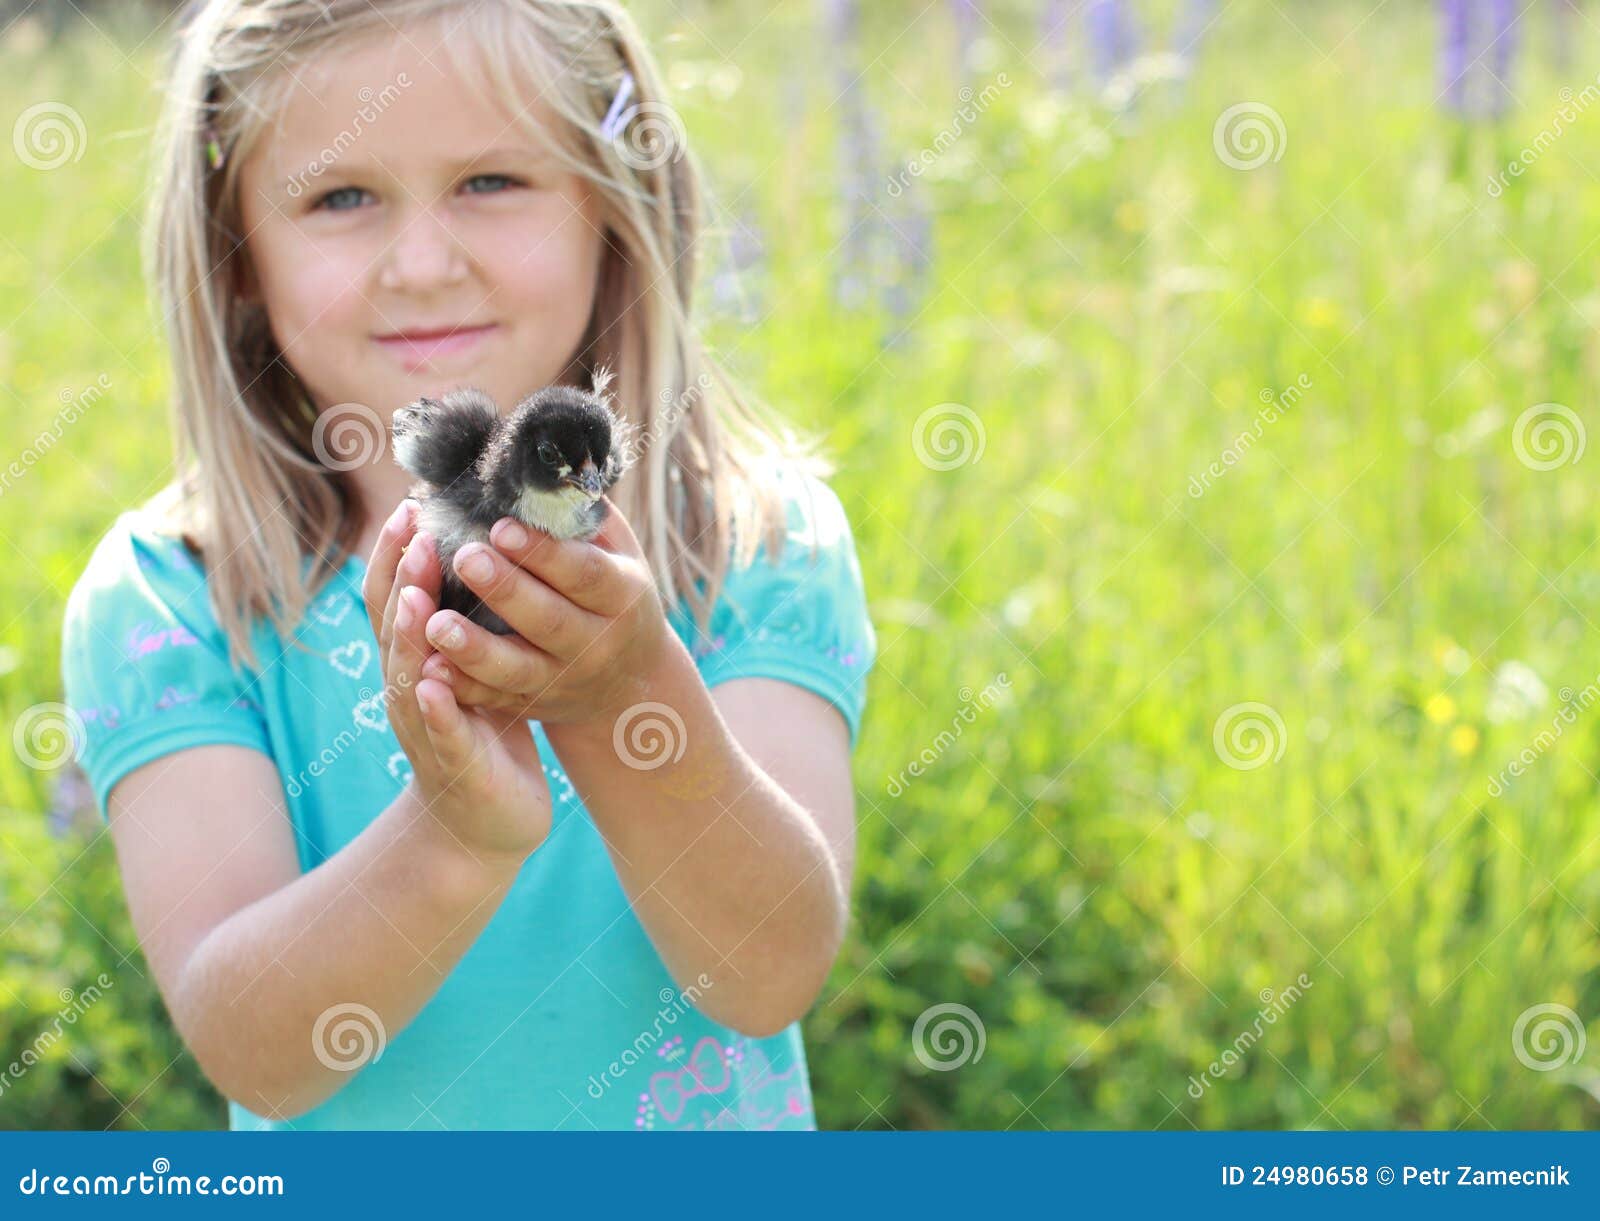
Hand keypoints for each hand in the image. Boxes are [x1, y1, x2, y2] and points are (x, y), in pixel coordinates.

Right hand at [361, 499, 552, 866]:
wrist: (482, 826)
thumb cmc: (484, 736)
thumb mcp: (476, 668)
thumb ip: (470, 620)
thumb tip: (485, 552)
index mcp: (416, 660)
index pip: (395, 597)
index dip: (396, 554)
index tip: (411, 506)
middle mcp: (410, 687)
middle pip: (394, 624)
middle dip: (402, 577)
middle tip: (415, 531)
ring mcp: (425, 726)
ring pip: (409, 673)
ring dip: (408, 633)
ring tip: (415, 594)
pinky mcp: (452, 763)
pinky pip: (439, 731)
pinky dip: (434, 707)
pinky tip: (433, 683)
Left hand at [416, 496, 671, 728]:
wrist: (631, 679)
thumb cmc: (614, 593)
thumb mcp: (618, 552)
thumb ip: (581, 516)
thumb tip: (537, 464)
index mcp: (621, 595)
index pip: (584, 573)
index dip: (544, 553)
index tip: (501, 526)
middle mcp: (596, 642)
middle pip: (549, 619)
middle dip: (505, 590)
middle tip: (463, 557)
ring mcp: (563, 679)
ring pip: (517, 668)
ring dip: (474, 648)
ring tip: (434, 622)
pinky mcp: (534, 704)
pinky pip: (494, 699)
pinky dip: (461, 688)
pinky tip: (428, 669)